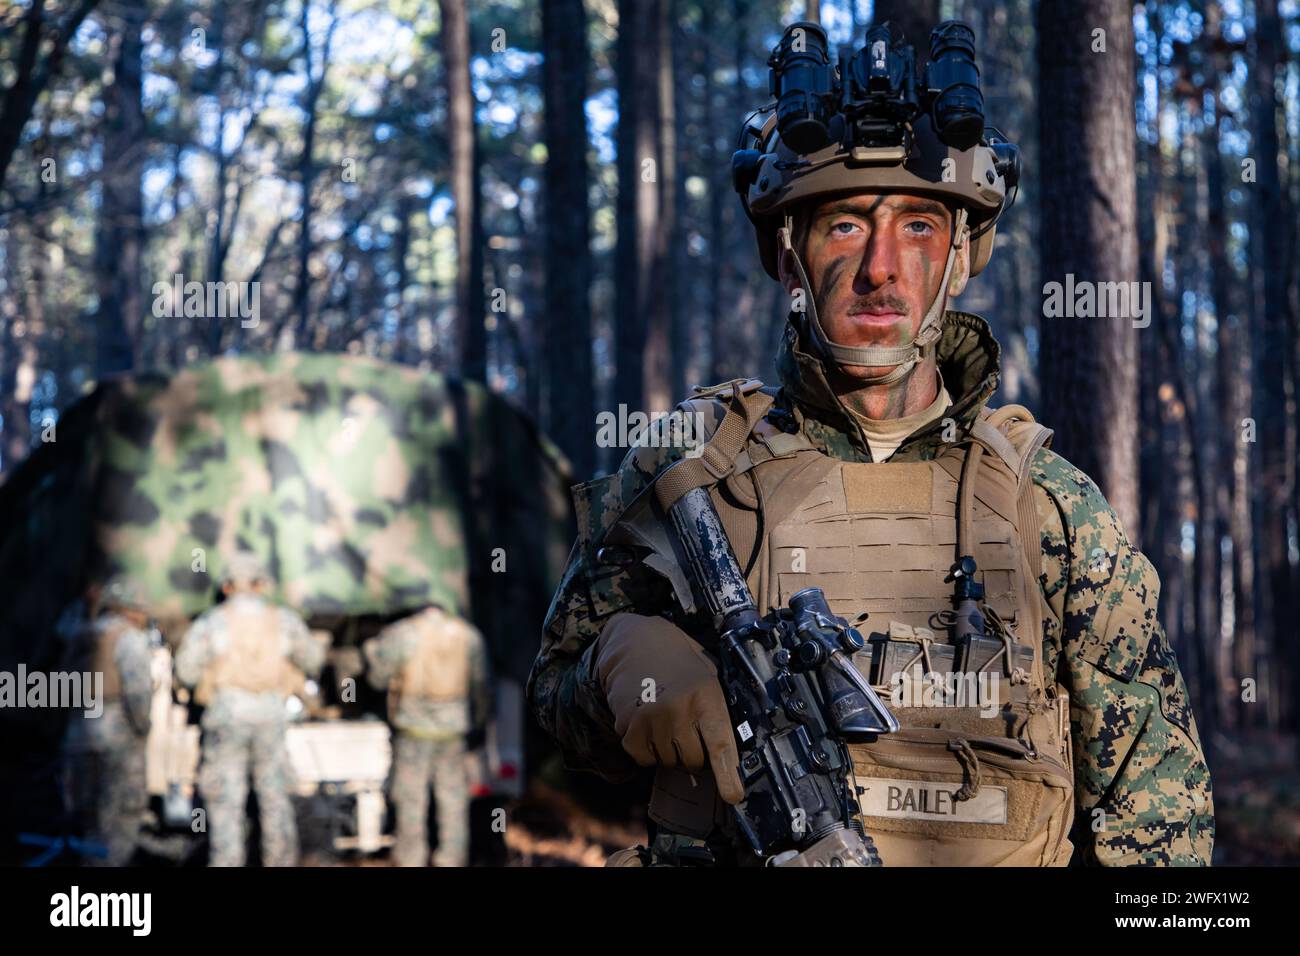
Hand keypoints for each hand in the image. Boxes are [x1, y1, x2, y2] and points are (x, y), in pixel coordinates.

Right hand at [594, 613, 743, 803]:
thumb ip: (717, 710)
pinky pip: (643, 759)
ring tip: (665, 720)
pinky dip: (645, 750)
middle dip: (692, 753)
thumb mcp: (707, 675)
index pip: (720, 744)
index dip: (727, 775)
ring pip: (667, 762)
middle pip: (692, 761)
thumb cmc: (678, 661)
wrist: (634, 642)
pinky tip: (647, 724)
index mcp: (705, 696)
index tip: (733, 796)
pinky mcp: (627, 726)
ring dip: (668, 750)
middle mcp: (678, 709)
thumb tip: (729, 757)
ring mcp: (651, 719)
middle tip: (686, 729)